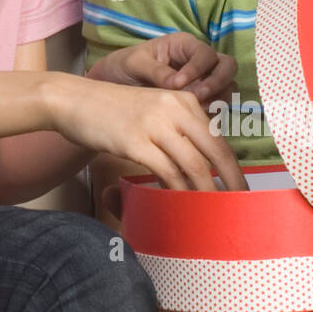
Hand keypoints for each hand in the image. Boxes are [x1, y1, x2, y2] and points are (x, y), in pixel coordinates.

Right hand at [51, 72, 248, 192]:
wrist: (73, 99)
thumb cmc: (112, 110)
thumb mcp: (152, 109)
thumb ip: (177, 129)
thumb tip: (199, 165)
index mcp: (182, 99)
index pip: (217, 137)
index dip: (232, 166)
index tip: (239, 187)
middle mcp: (173, 108)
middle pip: (215, 151)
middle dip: (231, 182)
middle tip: (238, 205)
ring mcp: (154, 124)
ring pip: (193, 165)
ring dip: (206, 192)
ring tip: (212, 212)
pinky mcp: (135, 142)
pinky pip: (166, 173)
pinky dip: (177, 192)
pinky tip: (178, 203)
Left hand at [89, 33, 236, 104]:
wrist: (114, 85)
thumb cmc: (124, 67)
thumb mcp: (134, 64)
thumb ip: (156, 71)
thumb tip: (177, 85)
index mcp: (184, 45)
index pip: (205, 53)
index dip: (197, 68)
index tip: (178, 84)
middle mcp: (199, 62)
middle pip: (228, 67)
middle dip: (218, 82)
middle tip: (198, 97)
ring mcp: (204, 82)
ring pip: (228, 88)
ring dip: (218, 99)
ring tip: (197, 111)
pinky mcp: (202, 102)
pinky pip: (218, 107)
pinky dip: (213, 114)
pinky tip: (195, 121)